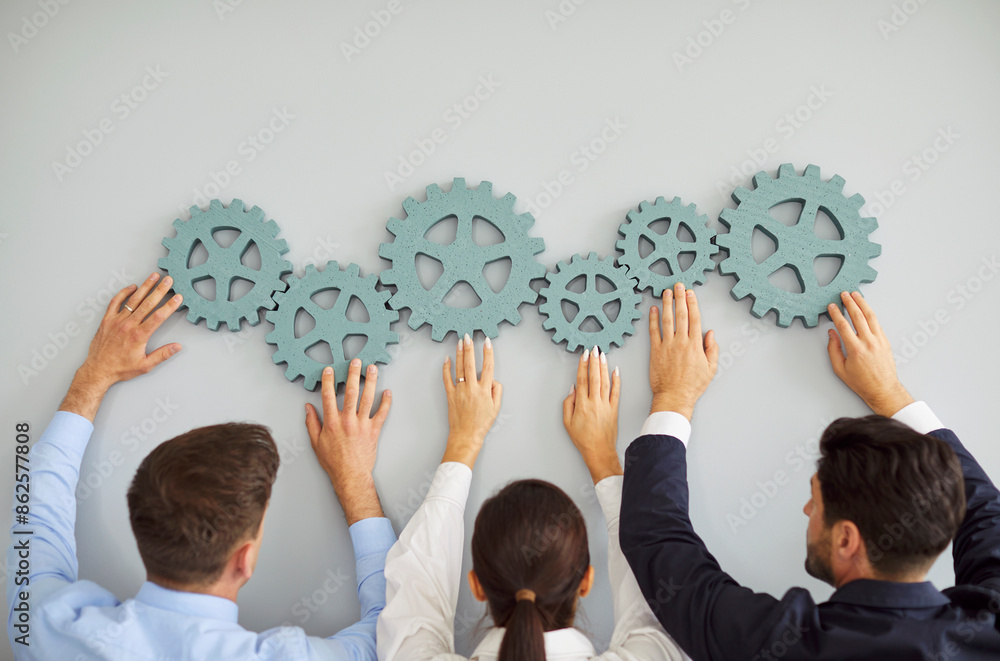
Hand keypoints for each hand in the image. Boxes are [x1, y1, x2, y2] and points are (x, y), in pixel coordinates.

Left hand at [60, 272, 183, 420]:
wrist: (98, 370)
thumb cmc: (120, 368)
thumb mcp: (145, 365)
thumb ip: (162, 354)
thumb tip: (177, 347)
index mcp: (139, 336)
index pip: (158, 317)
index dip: (170, 306)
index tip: (178, 297)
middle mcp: (128, 325)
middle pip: (147, 304)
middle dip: (160, 290)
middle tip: (168, 280)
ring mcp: (117, 321)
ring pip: (133, 300)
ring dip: (145, 286)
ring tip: (153, 276)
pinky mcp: (107, 320)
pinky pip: (115, 302)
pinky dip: (124, 293)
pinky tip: (133, 287)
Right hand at [305, 359, 390, 524]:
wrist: (350, 475)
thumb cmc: (333, 461)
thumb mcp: (316, 443)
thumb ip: (312, 423)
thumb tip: (308, 408)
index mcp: (332, 422)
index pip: (329, 396)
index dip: (329, 381)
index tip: (329, 370)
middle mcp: (347, 420)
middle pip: (351, 392)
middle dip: (353, 374)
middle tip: (356, 362)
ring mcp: (362, 424)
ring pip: (367, 398)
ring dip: (371, 382)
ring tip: (372, 369)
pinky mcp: (374, 430)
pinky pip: (382, 413)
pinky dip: (386, 402)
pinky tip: (388, 392)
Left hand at [441, 334, 501, 468]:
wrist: (466, 435)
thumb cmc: (481, 423)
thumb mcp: (496, 408)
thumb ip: (497, 391)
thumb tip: (493, 380)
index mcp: (485, 391)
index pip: (488, 367)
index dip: (488, 353)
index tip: (487, 342)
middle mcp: (472, 388)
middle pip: (470, 363)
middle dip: (470, 348)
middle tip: (468, 336)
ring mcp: (460, 391)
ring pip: (459, 368)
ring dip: (459, 354)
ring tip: (459, 342)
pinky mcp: (451, 395)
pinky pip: (447, 379)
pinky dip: (446, 368)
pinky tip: (446, 359)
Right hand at [563, 346, 621, 483]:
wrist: (599, 450)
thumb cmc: (583, 438)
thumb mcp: (567, 422)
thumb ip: (568, 404)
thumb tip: (573, 389)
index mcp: (581, 404)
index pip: (582, 380)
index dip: (582, 365)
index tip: (584, 355)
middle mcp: (594, 402)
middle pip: (594, 377)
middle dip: (594, 361)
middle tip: (594, 349)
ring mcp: (605, 404)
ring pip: (605, 381)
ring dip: (604, 366)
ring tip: (603, 355)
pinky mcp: (614, 409)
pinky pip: (616, 391)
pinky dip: (617, 380)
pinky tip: (616, 370)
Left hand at [648, 282, 718, 419]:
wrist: (674, 397)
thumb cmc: (692, 385)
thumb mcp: (711, 369)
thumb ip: (712, 349)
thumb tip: (710, 333)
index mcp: (695, 345)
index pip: (695, 318)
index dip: (692, 303)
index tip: (690, 293)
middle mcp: (681, 342)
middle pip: (681, 315)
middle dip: (680, 298)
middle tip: (678, 285)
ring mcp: (667, 345)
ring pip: (667, 319)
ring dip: (666, 304)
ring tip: (666, 292)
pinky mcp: (655, 351)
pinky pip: (653, 332)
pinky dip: (652, 319)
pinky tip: (653, 310)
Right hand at [827, 291, 913, 416]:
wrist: (883, 389)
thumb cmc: (861, 382)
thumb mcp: (840, 369)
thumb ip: (833, 350)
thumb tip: (831, 334)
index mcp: (855, 349)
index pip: (843, 326)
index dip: (836, 314)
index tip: (832, 306)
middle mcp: (868, 342)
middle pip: (858, 317)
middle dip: (850, 303)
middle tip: (844, 294)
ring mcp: (879, 341)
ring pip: (870, 317)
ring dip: (862, 304)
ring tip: (856, 295)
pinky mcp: (885, 341)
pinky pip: (877, 323)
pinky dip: (870, 314)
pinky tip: (866, 308)